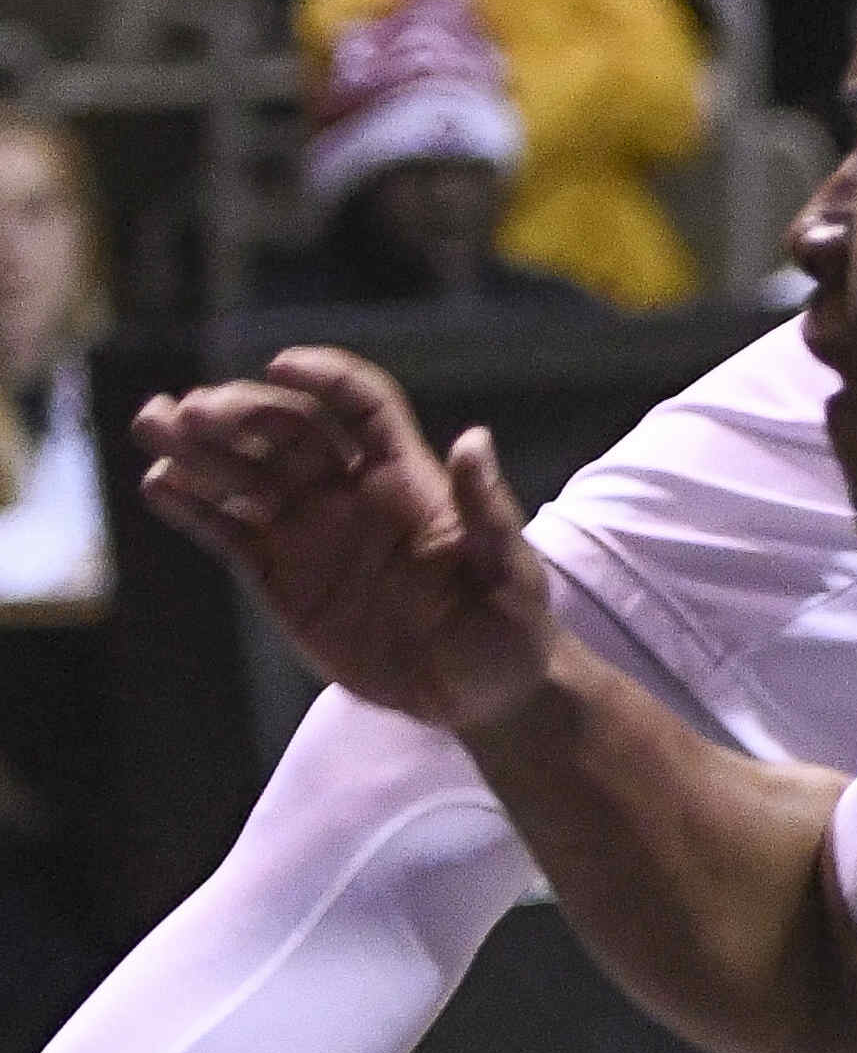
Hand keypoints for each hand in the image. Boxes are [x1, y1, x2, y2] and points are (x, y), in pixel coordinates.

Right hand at [137, 355, 562, 735]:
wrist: (480, 687)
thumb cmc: (507, 619)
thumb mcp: (505, 565)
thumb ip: (483, 506)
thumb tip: (473, 440)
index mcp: (409, 476)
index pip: (361, 407)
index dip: (324, 378)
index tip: (278, 365)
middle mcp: (354, 492)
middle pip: (290, 435)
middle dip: (240, 415)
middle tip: (188, 409)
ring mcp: (314, 534)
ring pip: (249, 478)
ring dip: (201, 450)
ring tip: (151, 422)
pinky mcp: (284, 581)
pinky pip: (233, 535)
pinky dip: (196, 509)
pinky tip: (159, 484)